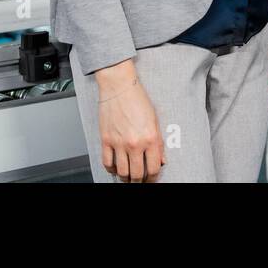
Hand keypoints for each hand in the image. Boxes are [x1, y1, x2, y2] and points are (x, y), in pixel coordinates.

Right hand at [94, 61, 165, 181]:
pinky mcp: (106, 140)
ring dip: (125, 177)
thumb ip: (158, 142)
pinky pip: (107, 162)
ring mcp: (119, 143)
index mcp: (150, 138)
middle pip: (137, 174)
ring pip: (122, 172)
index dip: (153, 177)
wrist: (119, 86)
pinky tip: (115, 167)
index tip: (152, 178)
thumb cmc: (137, 99)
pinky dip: (111, 169)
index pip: (153, 168)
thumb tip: (161, 159)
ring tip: (128, 176)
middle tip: (140, 180)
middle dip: (140, 180)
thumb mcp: (155, 120)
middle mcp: (135, 143)